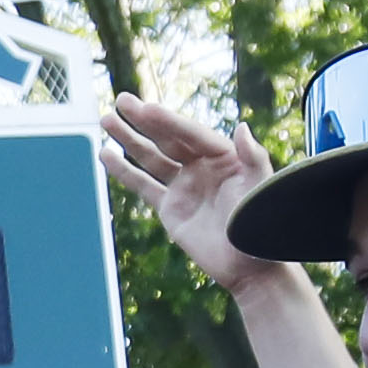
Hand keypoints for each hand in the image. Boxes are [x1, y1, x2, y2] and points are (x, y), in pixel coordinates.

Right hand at [97, 97, 291, 298]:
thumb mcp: (261, 188)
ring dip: (129, 139)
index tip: (146, 109)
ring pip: (151, 157)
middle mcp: (201, 166)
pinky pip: (143, 185)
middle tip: (122, 101)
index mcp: (224, 156)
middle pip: (167, 139)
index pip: (190, 134)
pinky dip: (124, 172)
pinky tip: (106, 155)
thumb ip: (253, 158)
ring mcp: (183, 186)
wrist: (249, 267)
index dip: (168, 122)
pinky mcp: (169, 208)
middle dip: (144, 121)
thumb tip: (241, 128)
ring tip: (107, 119)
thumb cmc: (261, 224)